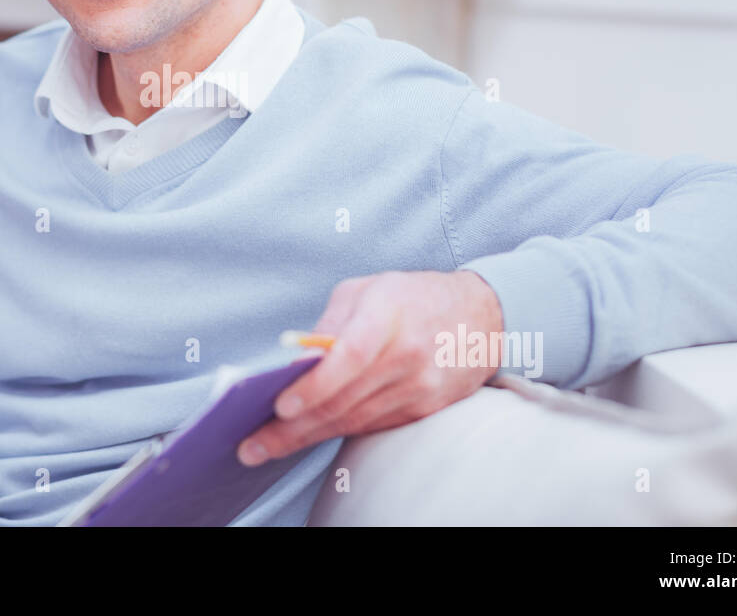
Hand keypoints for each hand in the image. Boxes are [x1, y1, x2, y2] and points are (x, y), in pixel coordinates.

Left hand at [236, 270, 502, 466]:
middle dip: (293, 428)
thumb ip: (329, 325)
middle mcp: (408, 355)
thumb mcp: (367, 289)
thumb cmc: (413, 296)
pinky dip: (337, 432)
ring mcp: (420, 387)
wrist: (484, 317)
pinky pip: (373, 426)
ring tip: (266, 447)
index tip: (281, 405)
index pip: (350, 357)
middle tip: (252, 445)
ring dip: (307, 437)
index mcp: (389, 314)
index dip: (315, 385)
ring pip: (354, 420)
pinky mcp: (425, 409)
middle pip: (345, 400)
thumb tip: (295, 364)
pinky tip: (307, 437)